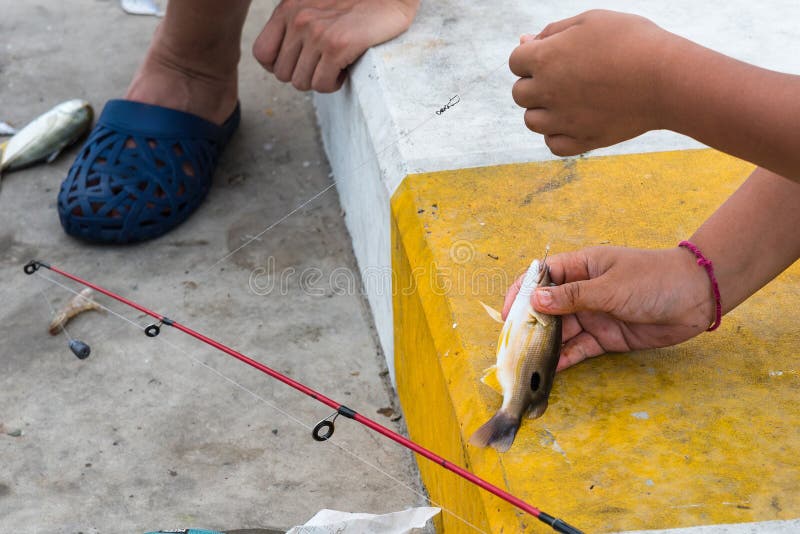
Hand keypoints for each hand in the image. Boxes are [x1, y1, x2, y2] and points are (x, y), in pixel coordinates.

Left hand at [253, 0, 418, 91]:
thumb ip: (297, 22)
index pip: (262, 54)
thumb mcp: (315, 3)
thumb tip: (286, 60)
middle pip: (283, 74)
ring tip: (336, 65)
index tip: (301, 63)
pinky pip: (322, 84)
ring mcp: (316, 33)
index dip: (279, 66)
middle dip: (304, 76)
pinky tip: (346, 68)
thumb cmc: (357, 2)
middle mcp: (298, 20)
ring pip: (302, 83)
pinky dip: (334, 83)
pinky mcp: (337, 45)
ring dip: (321, 81)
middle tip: (324, 65)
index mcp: (288, 9)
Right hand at [502, 246, 714, 370]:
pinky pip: (579, 349)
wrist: (697, 298)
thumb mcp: (610, 286)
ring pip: (561, 332)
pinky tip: (550, 370)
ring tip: (528, 363)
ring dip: (546, 346)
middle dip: (530, 325)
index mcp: (582, 267)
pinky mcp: (606, 338)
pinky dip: (565, 359)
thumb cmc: (653, 279)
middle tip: (513, 345)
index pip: (542, 277)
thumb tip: (535, 301)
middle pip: (547, 308)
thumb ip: (572, 297)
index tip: (507, 313)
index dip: (522, 292)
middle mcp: (583, 291)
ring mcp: (594, 315)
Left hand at [508, 10, 677, 155]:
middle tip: (565, 76)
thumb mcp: (591, 21)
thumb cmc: (632, 41)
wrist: (668, 78)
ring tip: (570, 99)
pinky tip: (574, 121)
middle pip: (519, 94)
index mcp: (545, 59)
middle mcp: (547, 92)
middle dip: (535, 84)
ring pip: (532, 122)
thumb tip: (524, 42)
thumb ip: (553, 31)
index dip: (532, 56)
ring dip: (543, 111)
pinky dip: (558, 135)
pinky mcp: (582, 141)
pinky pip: (553, 145)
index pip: (515, 61)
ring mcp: (563, 120)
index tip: (556, 55)